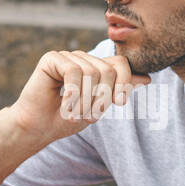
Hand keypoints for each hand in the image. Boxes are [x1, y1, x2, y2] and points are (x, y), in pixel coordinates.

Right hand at [3, 50, 149, 146]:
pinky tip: (63, 102)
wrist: (37, 128)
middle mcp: (83, 59)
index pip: (120, 64)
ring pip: (92, 72)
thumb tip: (147, 78)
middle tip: (87, 114)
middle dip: (101, 98)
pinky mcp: (52, 58)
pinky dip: (71, 92)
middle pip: (108, 69)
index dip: (124, 82)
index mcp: (95, 67)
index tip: (120, 103)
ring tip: (72, 112)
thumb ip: (119, 91)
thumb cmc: (64, 120)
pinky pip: (73, 71)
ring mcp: (67, 57)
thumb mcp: (98, 107)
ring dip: (84, 100)